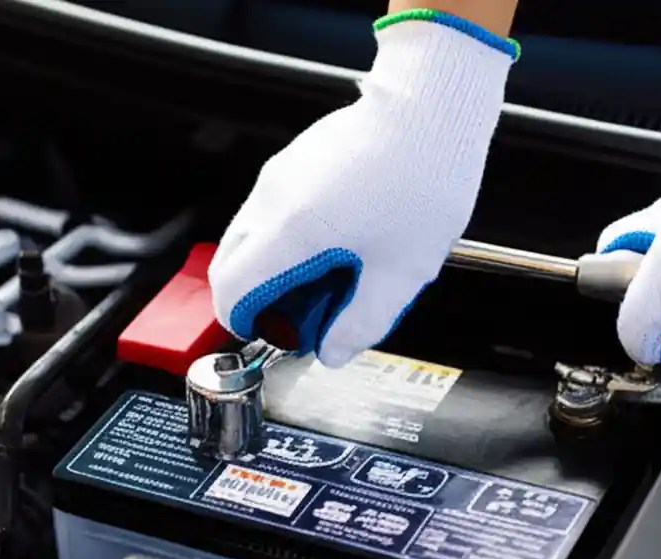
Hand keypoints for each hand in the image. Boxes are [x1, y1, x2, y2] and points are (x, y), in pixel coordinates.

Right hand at [209, 19, 513, 367]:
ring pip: (249, 236)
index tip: (276, 334)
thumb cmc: (423, 177)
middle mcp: (273, 200)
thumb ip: (363, 321)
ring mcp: (280, 175)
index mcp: (291, 232)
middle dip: (255, 298)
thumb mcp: (403, 270)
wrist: (431, 105)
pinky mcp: (294, 160)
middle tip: (302, 314)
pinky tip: (336, 242)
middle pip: (229, 264)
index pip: (232, 291)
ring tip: (329, 278)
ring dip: (272, 267)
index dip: (246, 323)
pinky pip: (271, 211)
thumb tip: (335, 351)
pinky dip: (285, 238)